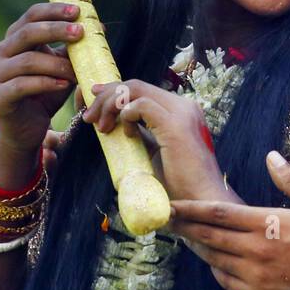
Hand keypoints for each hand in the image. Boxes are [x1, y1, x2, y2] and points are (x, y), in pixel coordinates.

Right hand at [0, 2, 82, 188]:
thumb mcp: (62, 67)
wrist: (25, 128)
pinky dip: (46, 83)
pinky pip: (22, 85)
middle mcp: (2, 52)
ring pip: (27, 61)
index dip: (53, 11)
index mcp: (16, 38)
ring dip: (56, 64)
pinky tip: (64, 84)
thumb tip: (101, 27)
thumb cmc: (45, 92)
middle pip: (27, 33)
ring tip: (76, 70)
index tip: (77, 11)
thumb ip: (74, 49)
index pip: (32, 15)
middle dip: (55, 30)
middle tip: (80, 33)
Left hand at [81, 79, 235, 203]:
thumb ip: (141, 134)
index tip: (92, 101)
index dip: (113, 91)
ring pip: (135, 89)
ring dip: (110, 105)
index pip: (141, 89)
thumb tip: (115, 123)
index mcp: (180, 110)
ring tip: (100, 127)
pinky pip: (141, 105)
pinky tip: (125, 134)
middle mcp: (184, 106)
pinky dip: (126, 116)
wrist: (202, 204)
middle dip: (105, 96)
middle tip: (88, 116)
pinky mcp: (176, 125)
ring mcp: (182, 113)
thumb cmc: (178, 185)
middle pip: (135, 85)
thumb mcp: (153, 152)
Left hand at [169, 151, 289, 289]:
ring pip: (215, 260)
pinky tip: (213, 259)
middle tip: (164, 219)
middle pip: (208, 237)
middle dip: (183, 226)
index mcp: (269, 224)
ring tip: (185, 236)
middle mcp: (257, 251)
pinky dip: (216, 269)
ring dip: (198, 247)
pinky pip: (226, 282)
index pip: (218, 213)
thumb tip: (270, 156)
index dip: (190, 208)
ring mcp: (256, 278)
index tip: (170, 204)